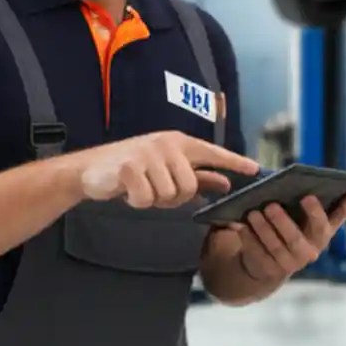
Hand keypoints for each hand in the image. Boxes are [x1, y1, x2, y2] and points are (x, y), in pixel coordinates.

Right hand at [76, 131, 258, 208]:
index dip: (234, 162)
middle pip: (189, 187)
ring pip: (169, 195)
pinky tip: (127, 191)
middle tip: (155, 190)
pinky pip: (146, 199)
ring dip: (154, 200)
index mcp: (178, 142)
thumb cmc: (133, 169)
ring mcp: (147, 154)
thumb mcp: (167, 169)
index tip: (255, 169)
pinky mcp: (129, 167)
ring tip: (141, 187)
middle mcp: (166, 144)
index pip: (212, 152)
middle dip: (174, 197)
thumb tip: (225, 182)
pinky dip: (137, 202)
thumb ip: (198, 175)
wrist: (90, 169)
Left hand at [231, 193, 345, 281]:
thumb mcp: (318, 223)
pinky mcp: (267, 270)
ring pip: (273, 246)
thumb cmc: (300, 233)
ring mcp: (286, 265)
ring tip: (252, 212)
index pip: (322, 226)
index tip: (307, 196)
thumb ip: (338, 211)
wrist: (276, 263)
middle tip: (270, 204)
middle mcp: (307, 254)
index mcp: (321, 238)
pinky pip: (256, 253)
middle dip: (282, 222)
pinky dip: (248, 238)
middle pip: (295, 239)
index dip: (315, 212)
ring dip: (262, 229)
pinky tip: (241, 226)